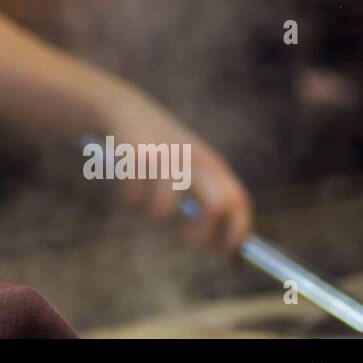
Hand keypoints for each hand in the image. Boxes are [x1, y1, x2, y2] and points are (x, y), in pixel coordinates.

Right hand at [102, 100, 253, 253]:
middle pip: (216, 206)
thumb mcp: (191, 166)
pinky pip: (135, 196)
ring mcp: (166, 155)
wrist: (125, 108)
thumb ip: (208, 197)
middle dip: (202, 234)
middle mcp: (194, 158)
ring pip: (163, 208)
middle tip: (187, 238)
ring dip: (152, 211)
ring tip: (147, 197)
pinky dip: (131, 196)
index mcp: (212, 164)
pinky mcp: (136, 154)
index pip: (237, 201)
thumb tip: (221, 249)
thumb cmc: (161, 150)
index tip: (226, 254)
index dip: (236, 232)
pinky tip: (130, 177)